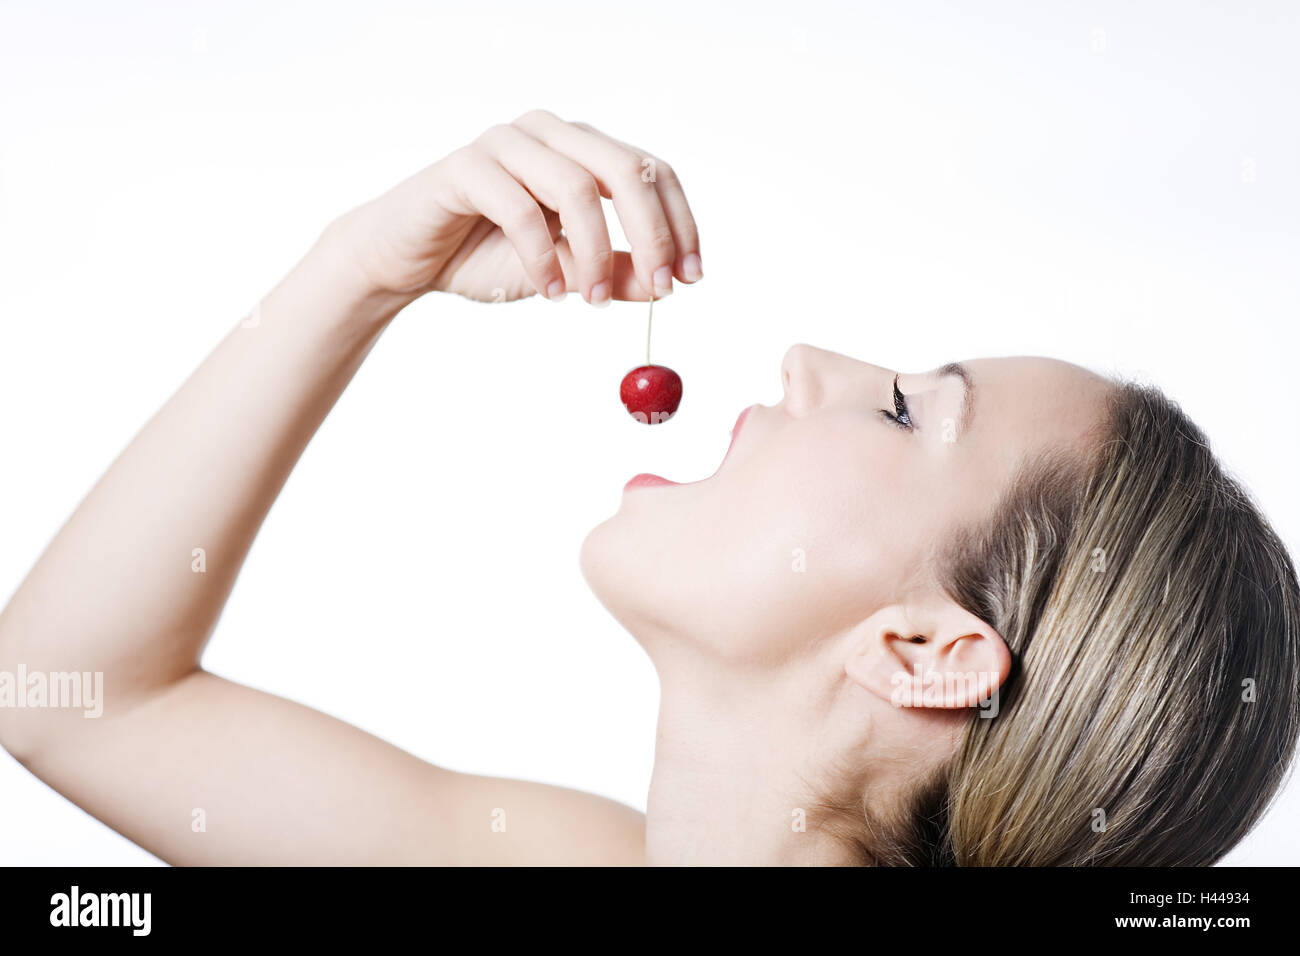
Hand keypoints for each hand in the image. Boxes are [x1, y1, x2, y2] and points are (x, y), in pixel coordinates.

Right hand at [333, 110, 702, 305]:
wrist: (408, 260)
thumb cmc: (487, 258)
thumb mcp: (567, 274)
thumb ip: (615, 275)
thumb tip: (666, 286)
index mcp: (582, 150)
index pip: (653, 171)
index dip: (681, 223)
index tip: (692, 278)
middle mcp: (551, 134)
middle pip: (627, 171)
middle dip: (653, 235)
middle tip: (662, 290)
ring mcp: (507, 143)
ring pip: (577, 187)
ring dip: (595, 253)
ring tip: (590, 301)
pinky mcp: (466, 166)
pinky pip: (520, 209)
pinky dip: (542, 258)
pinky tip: (547, 291)